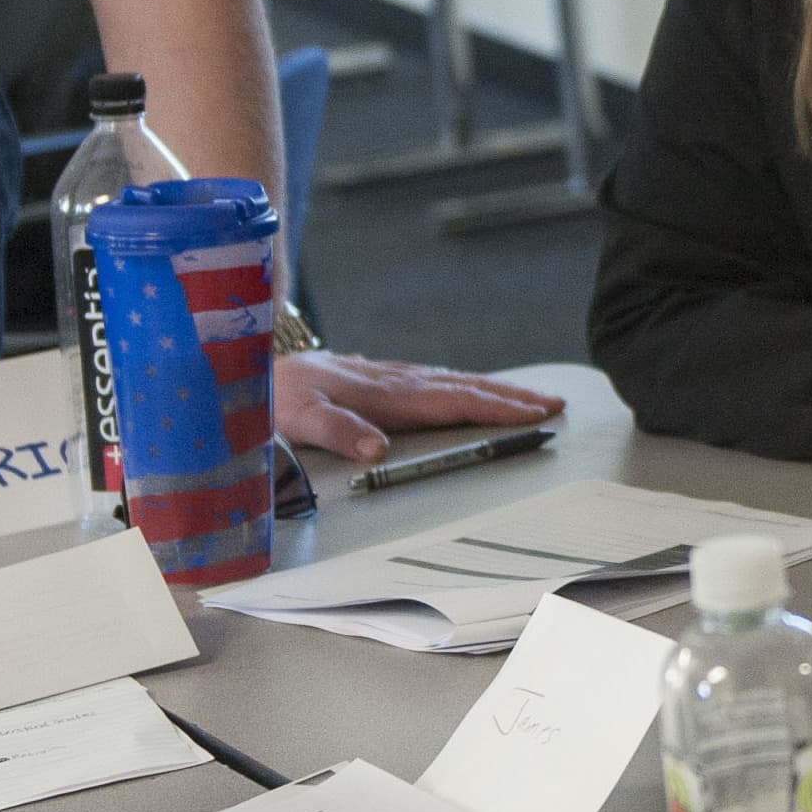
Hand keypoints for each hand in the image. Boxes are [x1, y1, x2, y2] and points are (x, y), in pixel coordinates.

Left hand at [269, 350, 566, 464]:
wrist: (255, 362)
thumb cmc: (276, 396)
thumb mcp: (298, 417)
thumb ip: (338, 431)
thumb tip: (379, 449)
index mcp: (386, 395)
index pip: (453, 403)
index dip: (496, 409)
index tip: (533, 413)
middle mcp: (396, 382)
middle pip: (466, 389)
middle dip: (512, 397)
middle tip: (555, 403)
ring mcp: (393, 377)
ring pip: (456, 382)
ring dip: (497, 390)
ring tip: (533, 396)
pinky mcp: (385, 377)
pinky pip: (439, 380)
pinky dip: (469, 385)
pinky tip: (478, 389)